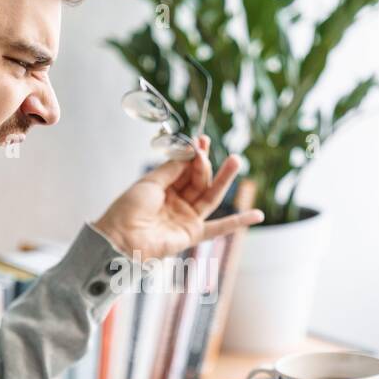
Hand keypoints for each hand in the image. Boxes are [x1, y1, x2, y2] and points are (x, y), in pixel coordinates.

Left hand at [91, 136, 263, 259]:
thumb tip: (190, 152)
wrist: (121, 237)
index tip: (200, 140)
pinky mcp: (193, 234)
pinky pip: (219, 228)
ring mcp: (186, 217)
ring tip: (235, 160)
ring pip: (210, 196)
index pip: (185, 168)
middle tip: (211, 149)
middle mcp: (177, 201)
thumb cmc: (128, 209)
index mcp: (164, 188)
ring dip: (224, 179)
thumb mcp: (150, 182)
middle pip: (199, 180)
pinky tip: (257, 215)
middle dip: (206, 164)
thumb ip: (172, 168)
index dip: (193, 155)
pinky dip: (239, 222)